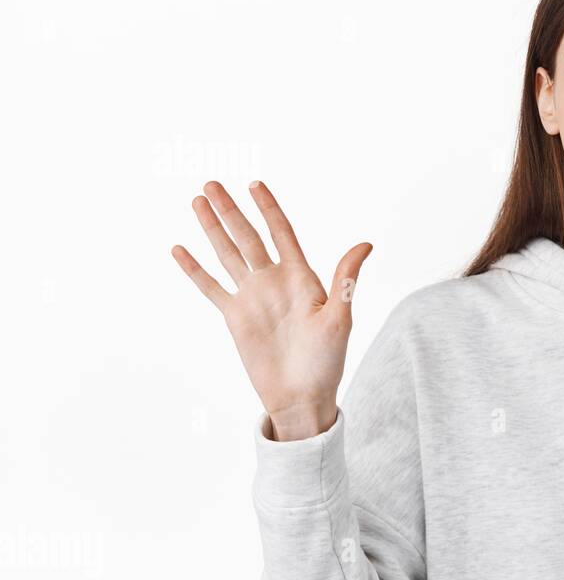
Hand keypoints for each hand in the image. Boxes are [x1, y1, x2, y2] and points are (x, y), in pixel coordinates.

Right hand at [170, 180, 372, 439]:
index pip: (281, 233)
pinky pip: (211, 287)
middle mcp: (273, 282)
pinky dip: (195, 269)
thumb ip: (345, 279)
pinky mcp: (234, 317)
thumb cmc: (327, 361)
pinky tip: (180, 249)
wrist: (302, 397)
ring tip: (198, 201)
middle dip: (231, 210)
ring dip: (213, 228)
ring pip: (227, 254)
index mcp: (301, 278)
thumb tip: (366, 243)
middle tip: (212, 183)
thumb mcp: (340, 318)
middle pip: (248, 237)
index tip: (255, 184)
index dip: (269, 208)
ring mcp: (252, 297)